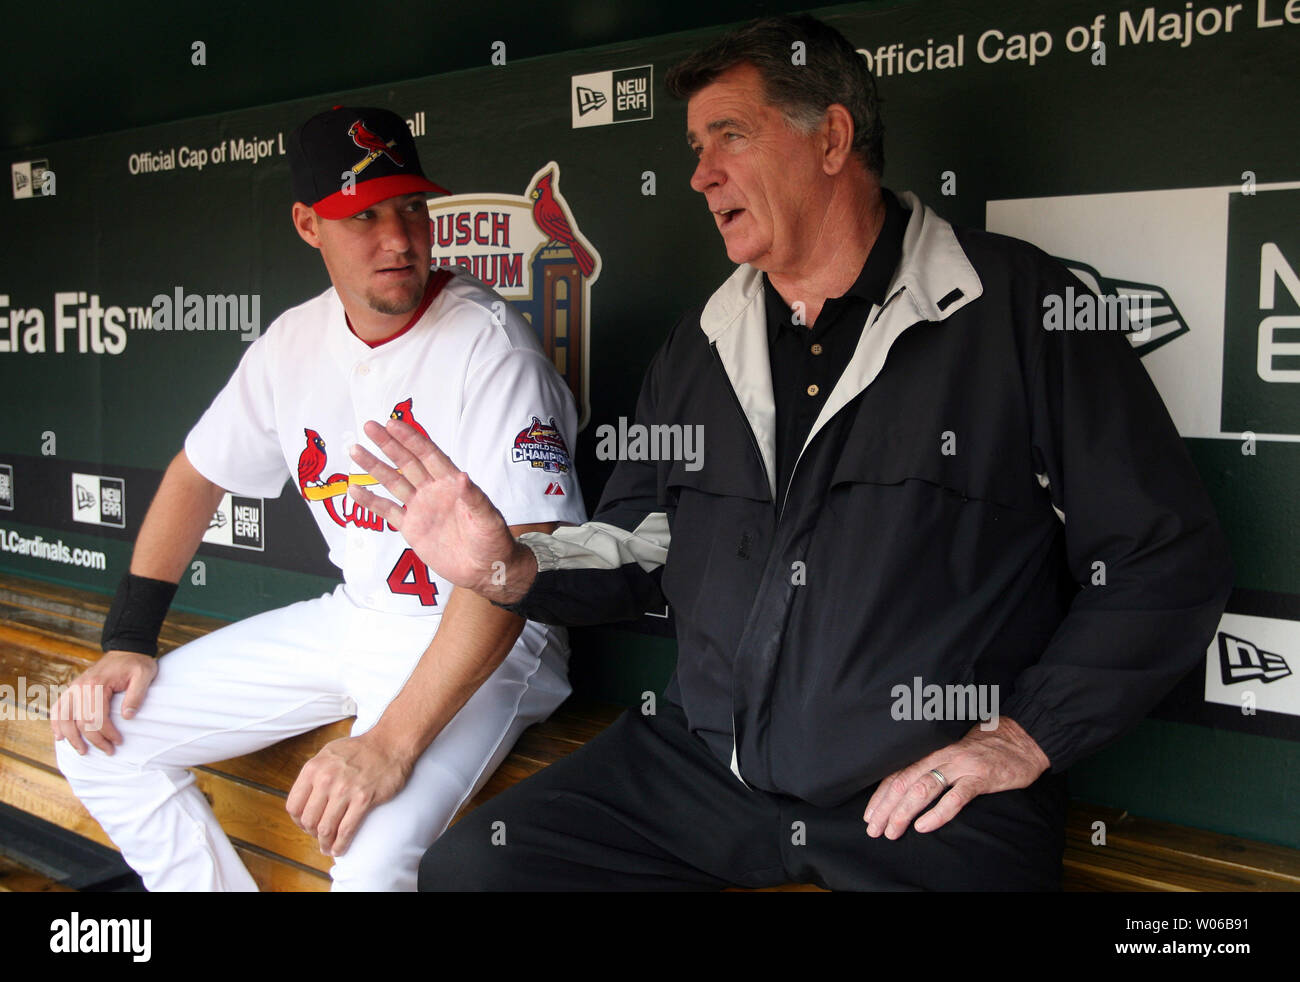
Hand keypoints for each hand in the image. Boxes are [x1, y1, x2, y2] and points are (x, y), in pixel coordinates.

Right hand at [50, 650, 157, 754]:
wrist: (126, 649)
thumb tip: (127, 717)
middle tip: (108, 751)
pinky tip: (60, 736)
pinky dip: (56, 723)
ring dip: (71, 737)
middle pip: (80, 722)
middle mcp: (80, 687)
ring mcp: (73, 688)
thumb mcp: (144, 675)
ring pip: (64, 718)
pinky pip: (58, 708)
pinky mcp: (72, 689)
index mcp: (97, 684)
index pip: (96, 718)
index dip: (107, 733)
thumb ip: (137, 695)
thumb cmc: (136, 663)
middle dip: (94, 740)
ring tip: (82, 751)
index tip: (119, 742)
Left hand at [286, 733, 411, 856]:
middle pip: (309, 820)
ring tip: (328, 848)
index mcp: (313, 768)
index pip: (294, 806)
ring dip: (325, 843)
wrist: (390, 743)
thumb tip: (305, 797)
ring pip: (326, 828)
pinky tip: (340, 849)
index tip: (306, 825)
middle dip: (312, 833)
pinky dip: (341, 845)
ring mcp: (345, 790)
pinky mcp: (363, 799)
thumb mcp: (328, 754)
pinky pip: (346, 830)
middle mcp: (326, 779)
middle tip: (320, 836)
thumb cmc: (360, 749)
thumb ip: (315, 774)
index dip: (298, 821)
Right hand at [347, 418, 534, 601]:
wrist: (484, 570)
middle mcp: (433, 490)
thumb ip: (474, 498)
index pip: (428, 455)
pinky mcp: (411, 528)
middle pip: (407, 462)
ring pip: (393, 482)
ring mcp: (421, 508)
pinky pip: (387, 511)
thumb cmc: (492, 541)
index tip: (392, 424)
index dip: (411, 439)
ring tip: (355, 450)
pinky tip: (354, 490)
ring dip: (374, 467)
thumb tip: (462, 477)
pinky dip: (371, 501)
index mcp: (452, 483)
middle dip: (388, 444)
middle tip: (369, 426)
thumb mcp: (488, 519)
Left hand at [863, 717, 1049, 838]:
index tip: (869, 815)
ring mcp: (962, 765)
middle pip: (904, 781)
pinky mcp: (981, 777)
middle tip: (873, 829)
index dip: (881, 795)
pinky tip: (924, 826)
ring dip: (904, 812)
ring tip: (892, 831)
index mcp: (933, 749)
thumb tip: (908, 786)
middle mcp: (942, 755)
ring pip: (923, 789)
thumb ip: (935, 763)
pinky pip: (956, 797)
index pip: (898, 772)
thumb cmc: (989, 745)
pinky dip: (938, 813)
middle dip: (886, 808)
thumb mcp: (955, 749)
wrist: (1025, 738)